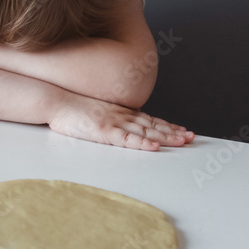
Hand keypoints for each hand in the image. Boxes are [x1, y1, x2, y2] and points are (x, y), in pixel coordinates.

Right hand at [48, 93, 193, 150]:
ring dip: (165, 136)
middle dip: (173, 132)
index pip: (149, 120)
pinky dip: (142, 143)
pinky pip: (126, 139)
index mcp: (121, 113)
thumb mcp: (98, 113)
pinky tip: (154, 146)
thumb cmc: (73, 109)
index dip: (167, 126)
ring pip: (145, 131)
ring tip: (182, 141)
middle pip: (153, 125)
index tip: (183, 130)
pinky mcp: (104, 132)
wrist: (56, 101)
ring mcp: (114, 123)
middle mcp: (122, 116)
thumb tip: (123, 128)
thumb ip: (112, 119)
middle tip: (192, 137)